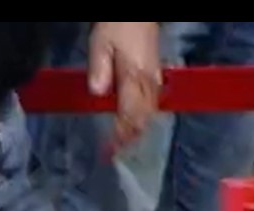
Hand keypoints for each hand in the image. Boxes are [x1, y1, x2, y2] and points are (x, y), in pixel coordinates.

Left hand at [88, 21, 161, 157]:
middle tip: (112, 153)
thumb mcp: (100, 42)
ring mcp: (155, 81)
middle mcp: (148, 82)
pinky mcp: (156, 78)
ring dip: (136, 131)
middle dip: (129, 138)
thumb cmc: (117, 26)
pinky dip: (143, 118)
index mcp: (135, 76)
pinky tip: (133, 125)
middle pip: (143, 119)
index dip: (120, 135)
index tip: (108, 150)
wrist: (137, 14)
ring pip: (150, 115)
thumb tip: (97, 92)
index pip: (129, 114)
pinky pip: (153, 105)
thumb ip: (99, 68)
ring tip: (121, 144)